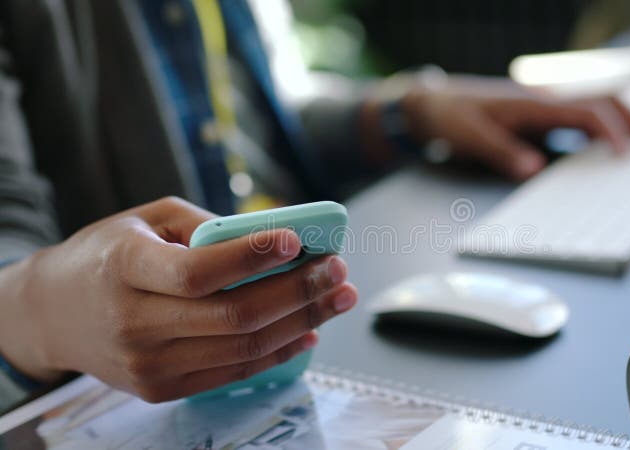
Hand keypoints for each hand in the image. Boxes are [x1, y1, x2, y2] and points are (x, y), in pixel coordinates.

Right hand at [0, 197, 356, 401]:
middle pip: (234, 315)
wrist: (52, 313)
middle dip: (298, 291)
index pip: (198, 271)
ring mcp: (148, 364)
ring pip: (244, 347)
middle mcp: (134, 323)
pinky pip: (235, 372)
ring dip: (303, 321)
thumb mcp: (146, 220)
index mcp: (125, 269)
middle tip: (338, 269)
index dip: (253, 257)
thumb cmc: (106, 255)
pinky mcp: (161, 388)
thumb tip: (277, 238)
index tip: (298, 239)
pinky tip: (309, 329)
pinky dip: (279, 351)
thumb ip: (207, 227)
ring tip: (339, 296)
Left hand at [402, 75, 629, 179]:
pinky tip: (612, 149)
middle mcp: (546, 101)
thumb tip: (535, 169)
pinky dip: (604, 129)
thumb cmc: (451, 118)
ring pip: (597, 106)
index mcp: (534, 104)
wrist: (433, 103)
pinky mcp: (541, 117)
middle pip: (604, 101)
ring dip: (626, 121)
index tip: (627, 154)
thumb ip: (502, 152)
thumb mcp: (471, 137)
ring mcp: (545, 108)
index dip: (612, 130)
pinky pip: (581, 119)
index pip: (586, 112)